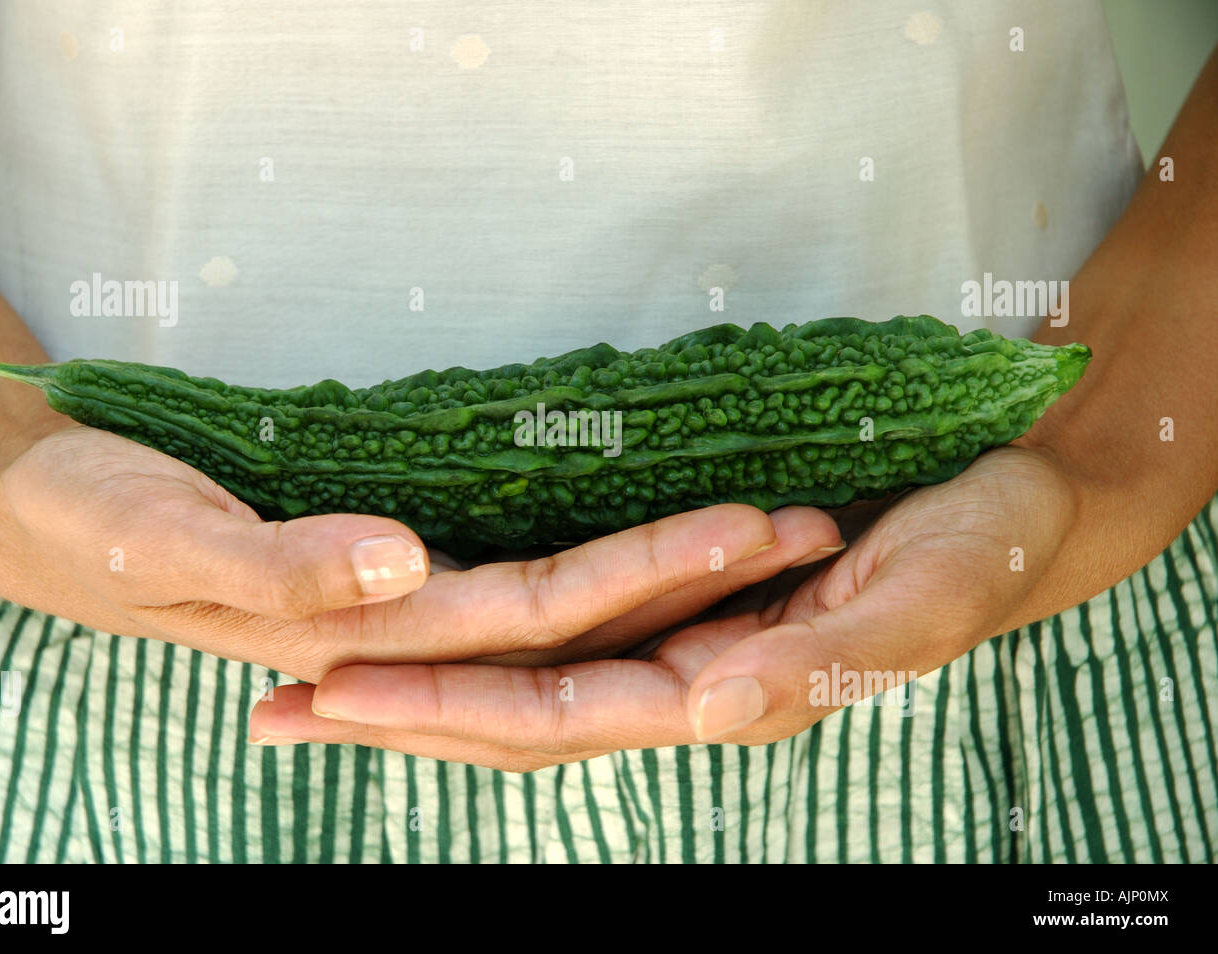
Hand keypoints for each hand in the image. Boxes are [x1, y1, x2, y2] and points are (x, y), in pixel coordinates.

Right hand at [0, 426, 839, 682]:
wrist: (43, 511)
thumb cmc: (84, 519)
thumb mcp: (161, 539)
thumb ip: (281, 567)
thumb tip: (406, 571)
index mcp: (366, 639)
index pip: (538, 626)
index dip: (645, 578)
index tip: (751, 524)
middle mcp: (412, 638)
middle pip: (585, 628)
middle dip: (697, 587)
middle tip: (810, 521)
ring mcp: (416, 610)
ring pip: (570, 612)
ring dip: (668, 581)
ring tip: (775, 526)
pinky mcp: (404, 573)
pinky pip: (525, 582)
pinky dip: (599, 568)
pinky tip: (653, 549)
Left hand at [251, 446, 1076, 768]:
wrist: (1011, 505)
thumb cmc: (981, 545)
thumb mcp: (922, 597)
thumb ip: (822, 658)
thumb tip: (707, 711)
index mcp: (729, 692)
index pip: (559, 717)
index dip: (445, 707)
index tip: (333, 691)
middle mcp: (684, 682)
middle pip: (513, 717)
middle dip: (397, 714)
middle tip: (274, 704)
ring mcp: (675, 644)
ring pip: (525, 681)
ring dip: (420, 686)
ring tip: (309, 678)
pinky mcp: (679, 599)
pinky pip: (565, 631)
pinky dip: (485, 637)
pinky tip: (423, 623)